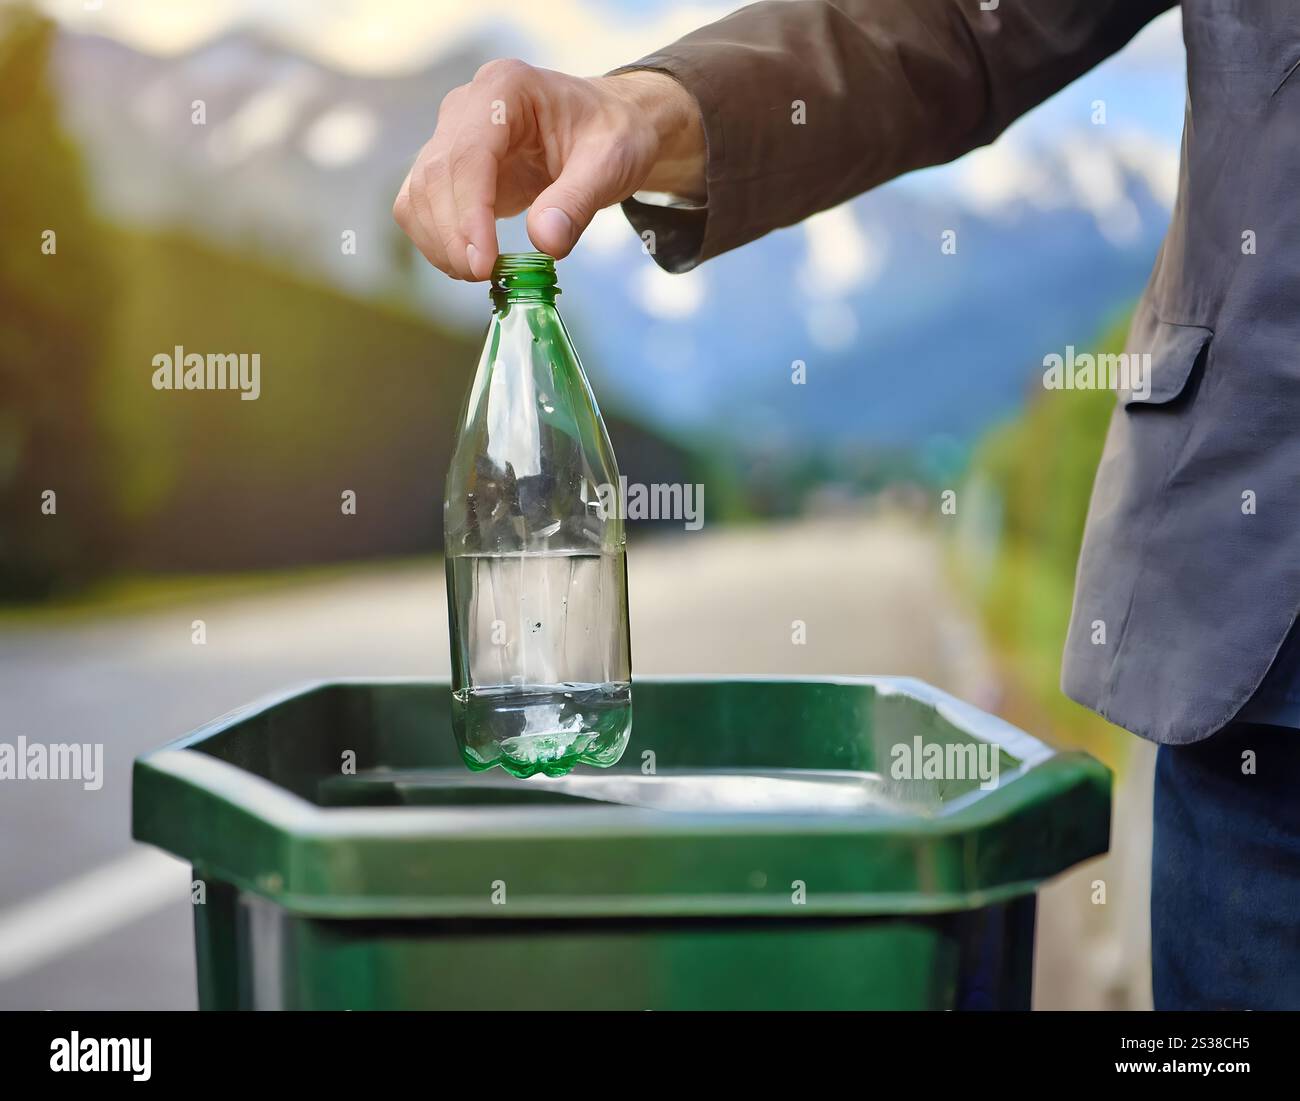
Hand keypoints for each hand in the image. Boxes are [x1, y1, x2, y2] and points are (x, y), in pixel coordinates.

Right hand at [393, 61, 705, 279]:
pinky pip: (423, 207)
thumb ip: (578, 201)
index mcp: (506, 88)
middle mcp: (467, 105)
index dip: (469, 213)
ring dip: (440, 243)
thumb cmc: (613, 135)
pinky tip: (470, 262)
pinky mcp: (449, 168)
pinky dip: (438, 241)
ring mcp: (452, 135)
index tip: (482, 263)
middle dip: (453, 235)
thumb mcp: (611, 164)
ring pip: (419, 193)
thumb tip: (546, 243)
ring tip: (481, 274)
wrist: (608, 127)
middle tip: (482, 277)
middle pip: (436, 175)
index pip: (469, 153)